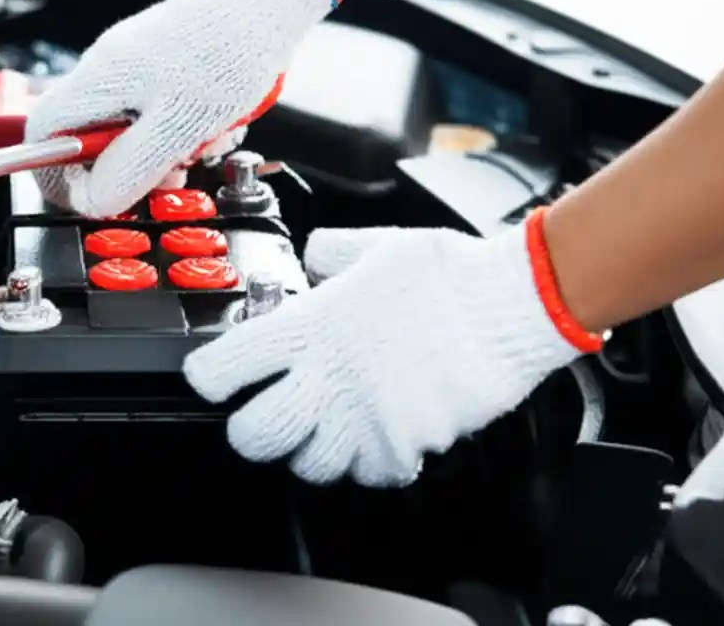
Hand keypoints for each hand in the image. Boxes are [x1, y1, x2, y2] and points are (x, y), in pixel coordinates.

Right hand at [25, 0, 340, 216]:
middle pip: (90, 134)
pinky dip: (181, 127)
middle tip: (166, 175)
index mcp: (100, 80)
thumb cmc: (227, 58)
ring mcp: (136, 59)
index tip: (86, 198)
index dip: (55, 174)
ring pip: (129, 124)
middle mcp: (109, 66)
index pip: (45, 133)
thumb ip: (130, 169)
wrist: (266, 6)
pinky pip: (158, 107)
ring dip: (163, 149)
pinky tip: (213, 125)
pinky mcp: (163, 58)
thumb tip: (95, 200)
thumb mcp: (178, 130)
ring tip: (201, 147)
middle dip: (127, 165)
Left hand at [182, 216, 590, 486]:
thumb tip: (312, 258)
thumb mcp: (372, 247)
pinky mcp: (405, 444)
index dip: (211, 378)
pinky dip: (367, 464)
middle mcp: (329, 378)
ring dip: (311, 450)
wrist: (511, 303)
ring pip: (308, 466)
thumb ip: (329, 256)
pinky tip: (376, 438)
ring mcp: (366, 418)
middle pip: (254, 436)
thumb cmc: (447, 273)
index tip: (215, 379)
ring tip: (327, 428)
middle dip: (251, 430)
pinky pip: (367, 475)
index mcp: (310, 327)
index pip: (225, 368)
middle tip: (265, 417)